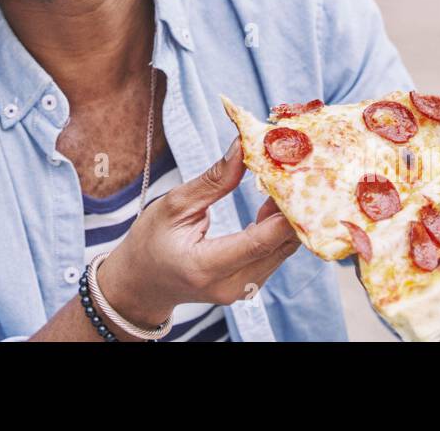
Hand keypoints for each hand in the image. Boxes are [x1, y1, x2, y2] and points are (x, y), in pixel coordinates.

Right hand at [96, 137, 300, 327]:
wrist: (142, 284)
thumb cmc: (150, 241)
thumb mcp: (174, 205)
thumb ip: (214, 180)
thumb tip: (243, 147)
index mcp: (204, 267)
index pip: (258, 242)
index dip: (284, 212)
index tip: (297, 180)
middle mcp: (229, 287)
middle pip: (279, 246)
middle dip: (292, 208)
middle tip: (296, 169)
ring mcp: (242, 291)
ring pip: (282, 250)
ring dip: (288, 216)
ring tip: (285, 180)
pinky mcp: (249, 286)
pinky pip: (275, 254)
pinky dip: (278, 228)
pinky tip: (275, 201)